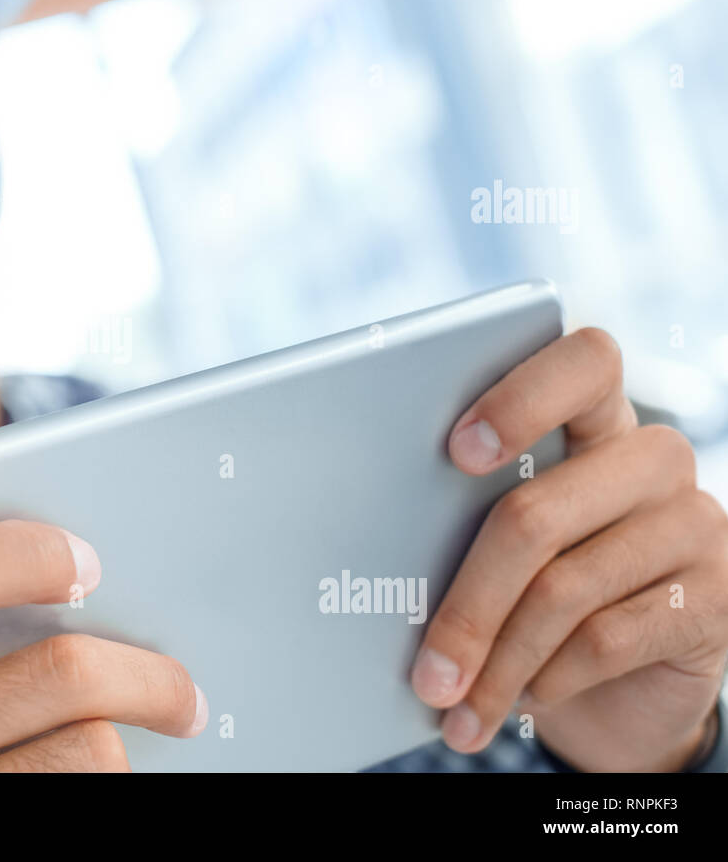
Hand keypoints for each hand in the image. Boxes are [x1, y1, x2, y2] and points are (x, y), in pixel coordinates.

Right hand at [0, 519, 206, 770]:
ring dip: (124, 749)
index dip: (25, 554)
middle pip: (58, 671)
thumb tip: (104, 585)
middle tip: (185, 694)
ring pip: (92, 750)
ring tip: (136, 753)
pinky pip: (87, 801)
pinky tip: (93, 786)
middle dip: (145, 676)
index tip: (91, 563)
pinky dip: (106, 789)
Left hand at [411, 327, 727, 770]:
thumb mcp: (507, 542)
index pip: (585, 359)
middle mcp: (653, 460)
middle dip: (467, 602)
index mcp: (596, 418)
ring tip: (453, 704)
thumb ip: (467, 516)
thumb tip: (372, 547)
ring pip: (565, 588)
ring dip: (497, 660)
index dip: (522, 396)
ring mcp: (695, 525)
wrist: (626, 681)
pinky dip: (549, 677)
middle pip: (538, 510)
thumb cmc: (537, 588)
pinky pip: (608, 639)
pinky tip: (520, 699)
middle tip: (425, 668)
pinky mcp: (719, 599)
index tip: (456, 451)